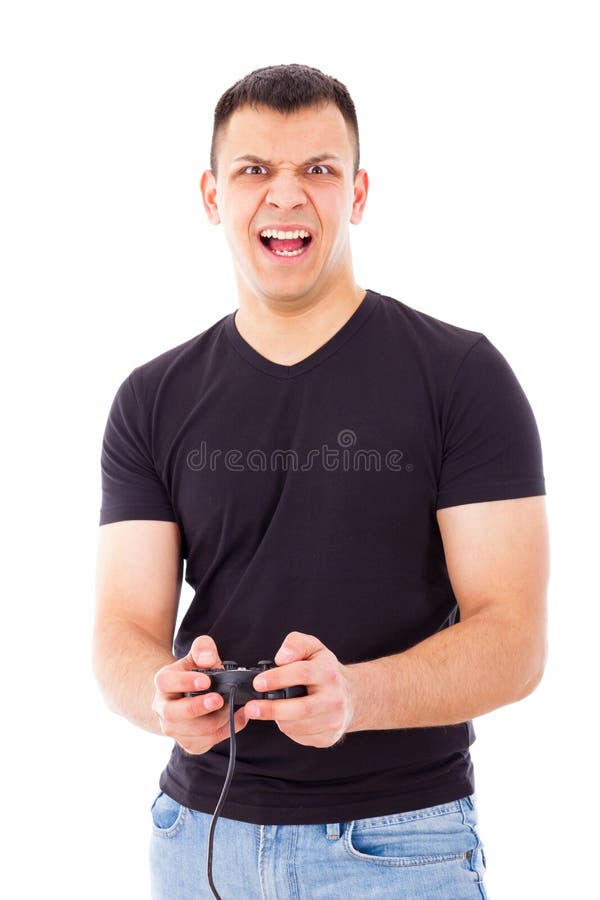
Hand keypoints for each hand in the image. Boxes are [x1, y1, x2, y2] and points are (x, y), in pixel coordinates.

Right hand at [152, 635, 249, 754]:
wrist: (185, 697)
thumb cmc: (193, 674)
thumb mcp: (197, 656)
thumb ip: (203, 649)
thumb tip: (208, 659)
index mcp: (164, 683)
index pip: (167, 683)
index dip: (185, 682)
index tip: (206, 680)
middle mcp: (163, 709)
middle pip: (174, 714)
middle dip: (198, 707)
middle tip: (218, 699)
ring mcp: (175, 729)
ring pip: (195, 731)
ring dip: (218, 720)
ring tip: (234, 706)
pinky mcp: (189, 743)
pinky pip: (209, 741)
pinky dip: (229, 729)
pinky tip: (239, 716)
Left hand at [246, 632, 355, 747]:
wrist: (351, 695)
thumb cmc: (325, 670)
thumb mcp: (313, 648)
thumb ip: (295, 644)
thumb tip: (281, 657)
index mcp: (328, 672)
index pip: (302, 674)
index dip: (277, 678)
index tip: (258, 683)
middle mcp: (334, 697)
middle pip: (300, 708)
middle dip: (272, 709)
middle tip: (251, 708)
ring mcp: (334, 719)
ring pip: (297, 726)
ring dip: (278, 719)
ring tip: (270, 709)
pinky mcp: (330, 737)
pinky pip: (301, 737)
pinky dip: (288, 729)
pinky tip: (287, 718)